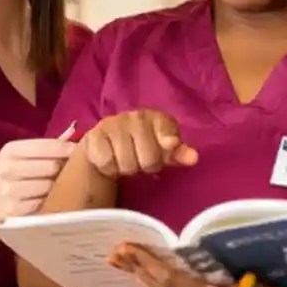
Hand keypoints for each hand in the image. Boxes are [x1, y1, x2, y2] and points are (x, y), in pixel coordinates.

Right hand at [0, 124, 76, 225]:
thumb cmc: (4, 179)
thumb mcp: (16, 158)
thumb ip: (45, 146)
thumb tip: (74, 130)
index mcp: (11, 150)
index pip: (48, 145)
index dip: (68, 149)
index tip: (79, 152)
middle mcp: (8, 168)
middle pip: (52, 166)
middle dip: (62, 170)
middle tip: (66, 173)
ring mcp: (10, 191)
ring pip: (50, 185)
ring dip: (56, 188)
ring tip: (53, 188)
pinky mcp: (14, 211)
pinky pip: (43, 203)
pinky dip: (47, 203)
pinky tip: (44, 201)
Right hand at [78, 109, 198, 177]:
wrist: (105, 146)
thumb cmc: (142, 147)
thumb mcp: (163, 151)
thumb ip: (179, 153)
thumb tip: (193, 158)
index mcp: (156, 118)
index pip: (165, 126)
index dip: (168, 137)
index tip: (170, 145)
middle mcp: (134, 117)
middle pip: (149, 157)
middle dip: (147, 165)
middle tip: (142, 161)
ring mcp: (112, 124)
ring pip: (127, 163)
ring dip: (128, 169)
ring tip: (127, 161)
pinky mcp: (93, 135)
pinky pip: (107, 163)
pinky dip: (110, 169)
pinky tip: (111, 160)